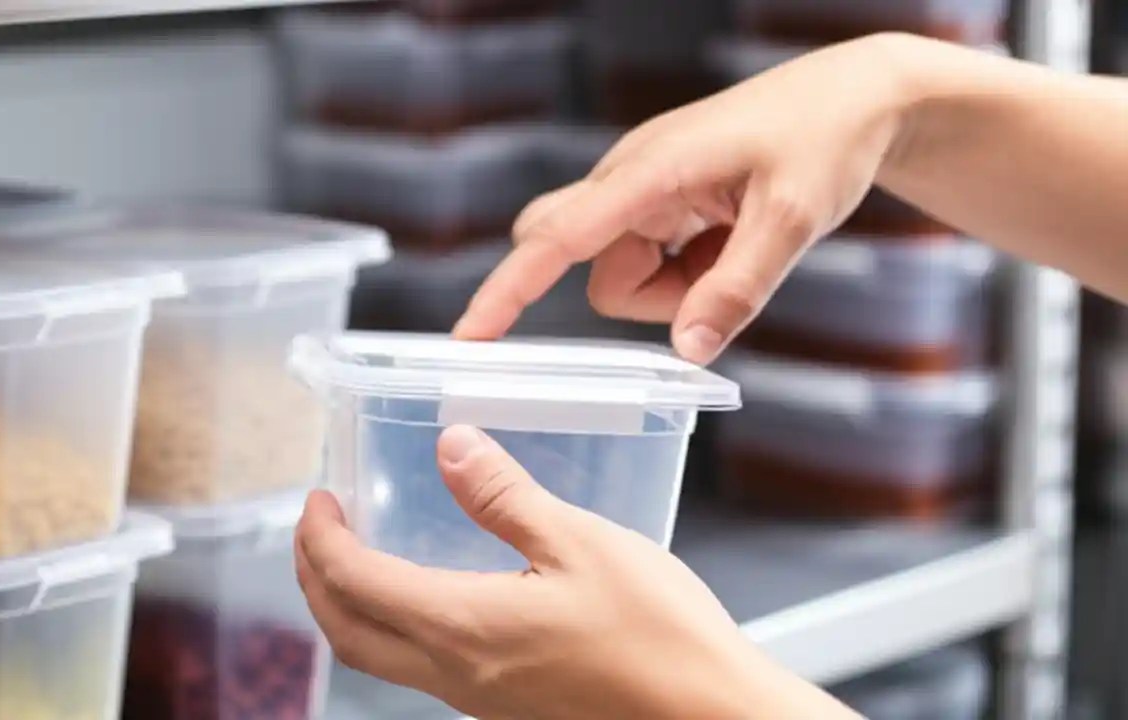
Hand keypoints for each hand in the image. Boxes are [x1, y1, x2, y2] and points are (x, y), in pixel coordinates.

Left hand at [296, 426, 857, 719]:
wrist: (707, 715)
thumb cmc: (658, 634)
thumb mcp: (580, 542)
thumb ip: (504, 495)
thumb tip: (451, 447)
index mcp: (463, 627)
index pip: (354, 582)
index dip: (320, 538)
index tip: (317, 498)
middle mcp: (456, 674)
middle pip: (346, 632)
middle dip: (314, 578)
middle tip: (316, 527)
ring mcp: (478, 700)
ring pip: (378, 656)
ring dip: (349, 605)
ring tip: (356, 555)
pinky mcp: (505, 707)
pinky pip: (419, 670)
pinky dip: (393, 626)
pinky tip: (425, 595)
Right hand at [453, 34, 915, 363]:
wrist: (857, 98)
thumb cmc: (824, 139)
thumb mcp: (793, 217)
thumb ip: (737, 288)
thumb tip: (687, 352)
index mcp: (648, 170)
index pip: (556, 236)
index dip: (509, 289)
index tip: (470, 336)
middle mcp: (628, 178)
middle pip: (576, 258)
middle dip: (635, 290)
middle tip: (714, 269)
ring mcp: (642, 191)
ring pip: (622, 274)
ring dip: (676, 288)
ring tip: (741, 247)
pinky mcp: (660, 204)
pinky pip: (650, 263)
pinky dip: (687, 273)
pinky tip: (732, 238)